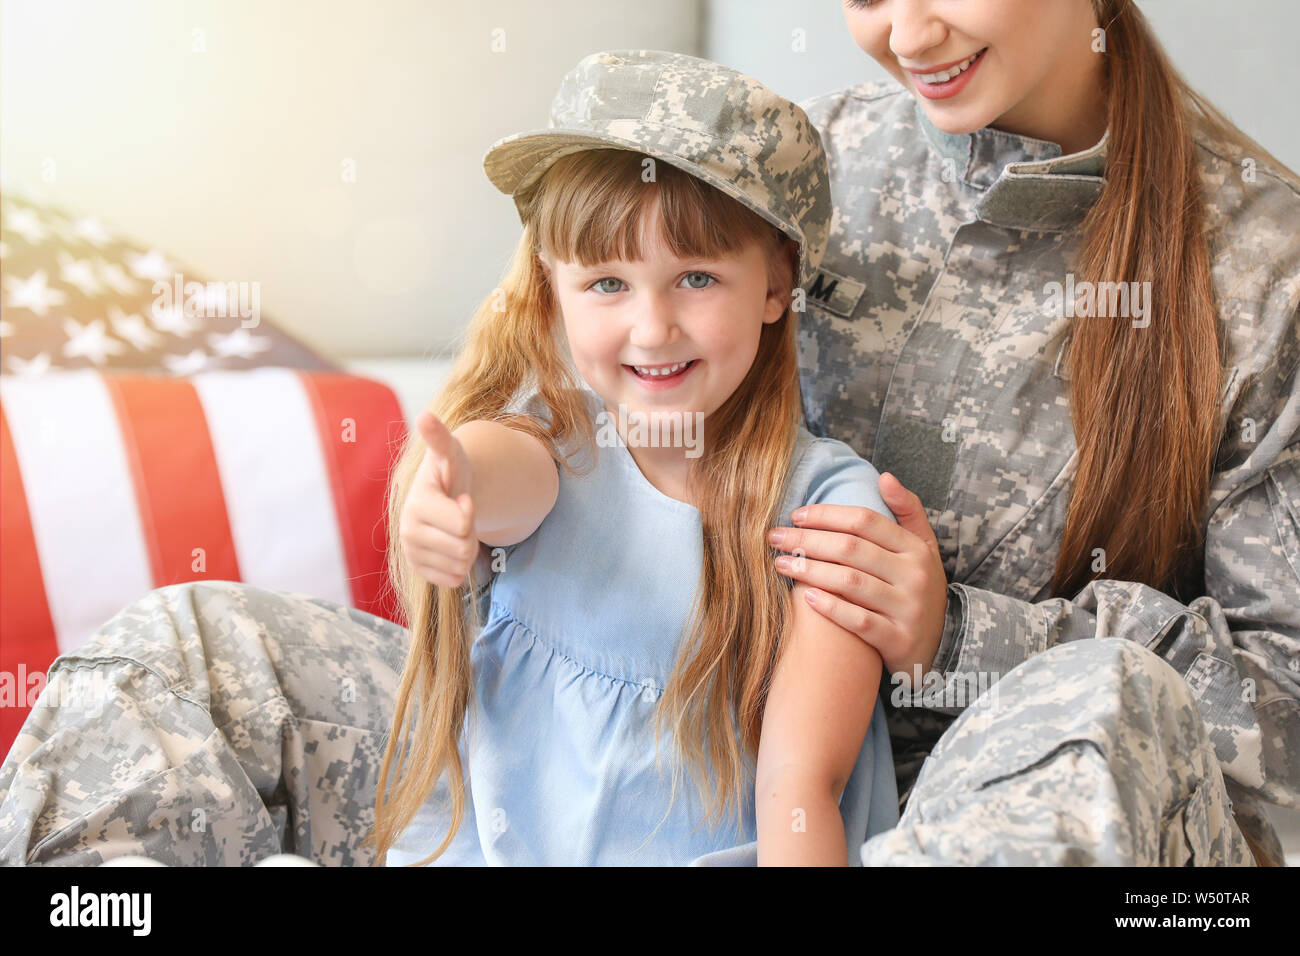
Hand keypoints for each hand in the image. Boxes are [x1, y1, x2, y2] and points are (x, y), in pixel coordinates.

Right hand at [398, 411, 476, 587]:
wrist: (443, 496)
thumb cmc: (450, 472)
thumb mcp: (451, 453)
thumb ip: (440, 438)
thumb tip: (425, 416)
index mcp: (417, 504)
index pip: (462, 524)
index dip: (470, 512)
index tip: (462, 498)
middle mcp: (408, 531)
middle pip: (465, 548)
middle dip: (471, 533)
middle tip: (460, 516)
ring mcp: (412, 553)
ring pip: (461, 566)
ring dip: (467, 549)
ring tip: (455, 529)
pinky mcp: (419, 570)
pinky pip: (454, 580)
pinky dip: (460, 567)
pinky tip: (451, 546)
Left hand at [768, 473, 948, 680]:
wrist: (937, 646)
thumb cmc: (917, 589)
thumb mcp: (923, 548)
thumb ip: (907, 511)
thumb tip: (885, 477)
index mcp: (916, 549)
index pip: (865, 521)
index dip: (827, 515)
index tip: (795, 515)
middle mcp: (915, 576)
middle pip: (851, 549)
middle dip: (807, 540)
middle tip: (775, 537)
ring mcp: (908, 609)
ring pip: (851, 582)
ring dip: (810, 570)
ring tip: (781, 564)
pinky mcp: (898, 640)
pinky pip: (858, 621)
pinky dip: (830, 607)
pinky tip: (805, 597)